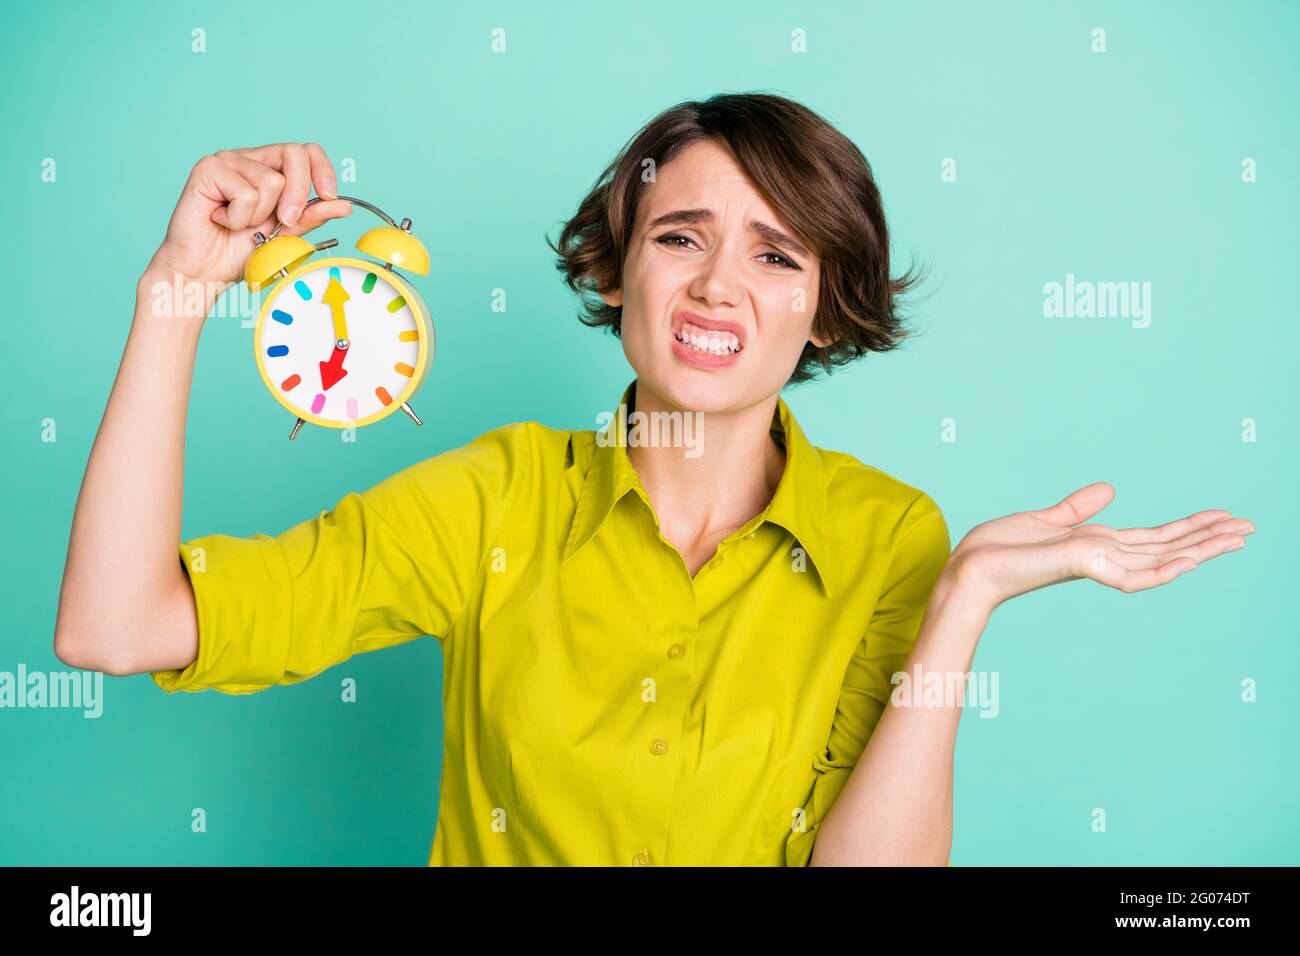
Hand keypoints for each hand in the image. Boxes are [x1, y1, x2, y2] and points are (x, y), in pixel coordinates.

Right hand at [145, 142, 352, 293]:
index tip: (330, 196)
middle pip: (294, 154)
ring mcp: (227, 160)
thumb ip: (311, 217)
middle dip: (298, 193)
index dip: (322, 170)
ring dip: (260, 215)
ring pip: (271, 180)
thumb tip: (343, 205)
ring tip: (238, 224)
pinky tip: (221, 220)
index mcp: (269, 168)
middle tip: (284, 222)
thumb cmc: (239, 252)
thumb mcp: (286, 236)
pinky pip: (245, 193)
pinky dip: (238, 218)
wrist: (204, 272)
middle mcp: (249, 158)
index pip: (305, 151)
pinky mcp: (207, 169)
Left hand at [948, 481, 1253, 610]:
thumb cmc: (998, 549)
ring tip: (1236, 538)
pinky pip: (1130, 573)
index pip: (1154, 538)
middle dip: (1208, 538)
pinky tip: (1190, 560)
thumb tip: (1110, 489)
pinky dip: (1161, 568)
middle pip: (1168, 548)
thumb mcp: (1045, 519)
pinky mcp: (1081, 566)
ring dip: (1199, 550)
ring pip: (1160, 561)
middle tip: (1249, 527)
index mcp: (1097, 545)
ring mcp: (1095, 565)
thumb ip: (1078, 507)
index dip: (1190, 528)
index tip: (1223, 516)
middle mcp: (1103, 557)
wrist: (969, 568)